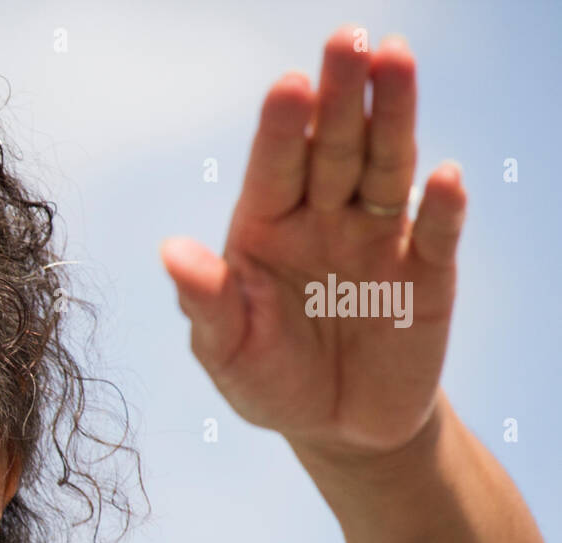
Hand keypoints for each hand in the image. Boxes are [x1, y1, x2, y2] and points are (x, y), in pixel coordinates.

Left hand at [161, 26, 466, 459]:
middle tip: (349, 39)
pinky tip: (443, 177)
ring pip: (386, 168)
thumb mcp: (228, 352)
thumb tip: (172, 254)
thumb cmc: (270, 381)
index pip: (274, 167)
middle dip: (342, 96)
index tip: (288, 86)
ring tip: (397, 62)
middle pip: (335, 148)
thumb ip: (207, 304)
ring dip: (395, 119)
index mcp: (266, 227)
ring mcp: (377, 238)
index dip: (282, 129)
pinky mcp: (426, 271)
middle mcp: (323, 218)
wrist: (338, 430)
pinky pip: (434, 232)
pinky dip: (440, 206)